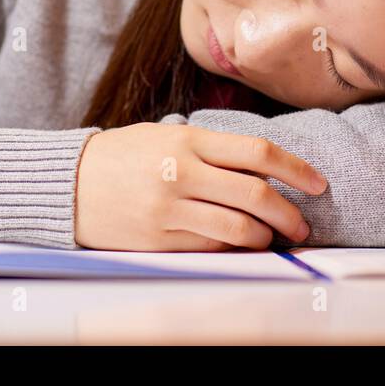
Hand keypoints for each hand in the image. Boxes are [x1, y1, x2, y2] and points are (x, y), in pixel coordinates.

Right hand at [74, 122, 327, 250]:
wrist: (66, 183)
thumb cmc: (121, 156)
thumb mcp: (164, 135)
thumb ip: (209, 149)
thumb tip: (262, 170)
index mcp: (187, 139)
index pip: (257, 152)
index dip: (297, 169)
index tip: (318, 183)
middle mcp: (182, 172)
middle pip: (256, 194)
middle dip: (290, 213)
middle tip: (303, 224)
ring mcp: (170, 209)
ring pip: (238, 229)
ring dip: (267, 238)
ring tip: (276, 239)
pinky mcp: (159, 240)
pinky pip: (211, 249)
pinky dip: (234, 250)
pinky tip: (242, 247)